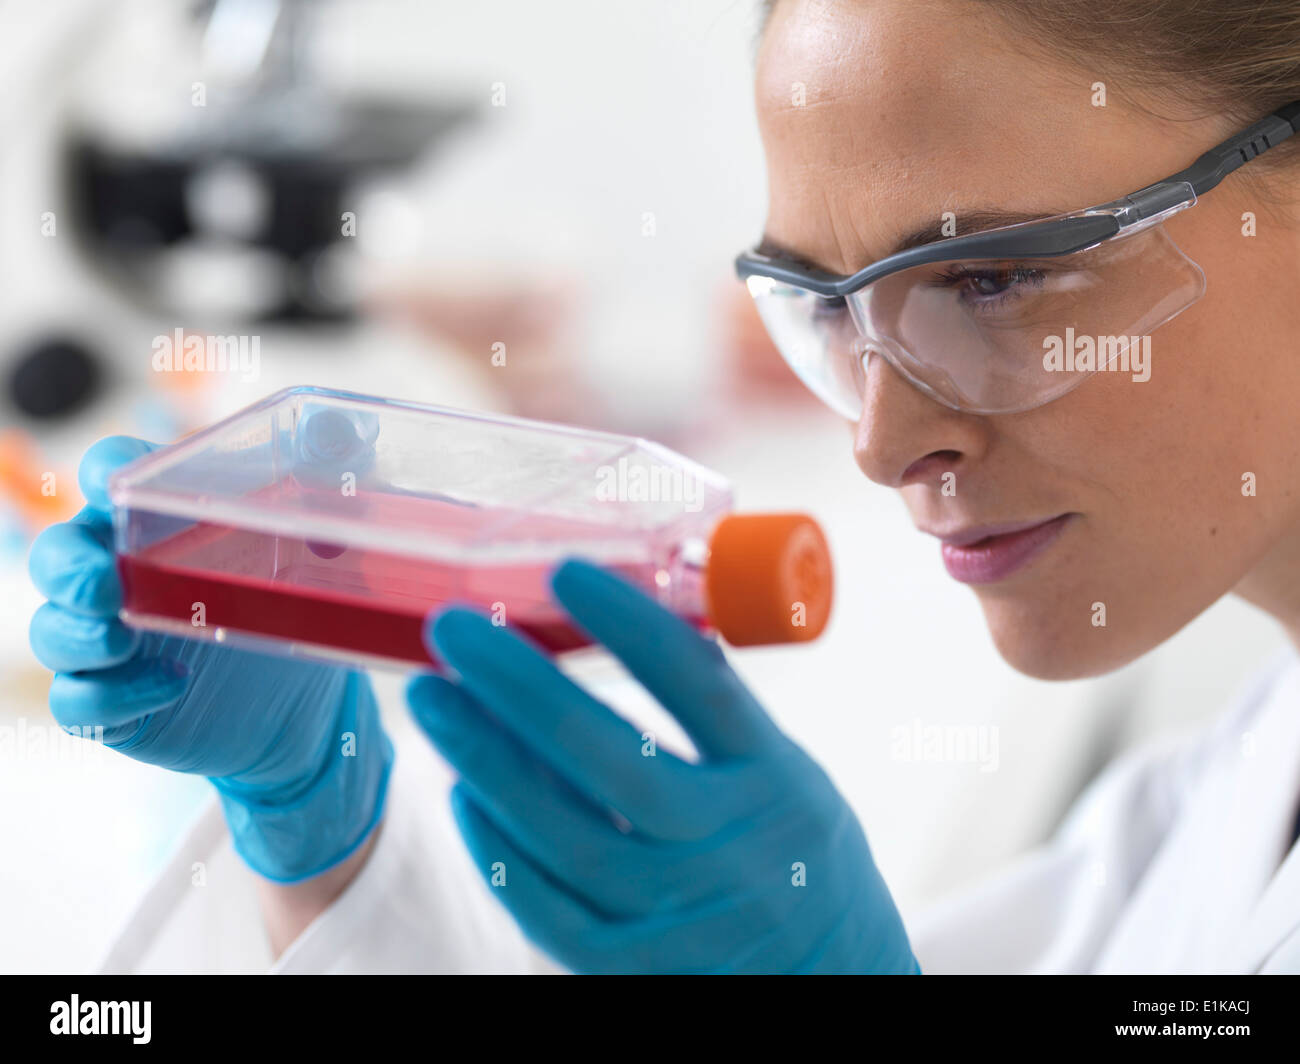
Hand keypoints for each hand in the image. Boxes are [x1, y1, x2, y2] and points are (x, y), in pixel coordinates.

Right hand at [28, 435, 392, 881]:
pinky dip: (113, 697)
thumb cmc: (296, 608)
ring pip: (54, 631)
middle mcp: (123, 576)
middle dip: (65, 564)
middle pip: (59, 555)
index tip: (107, 481)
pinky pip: (80, 703)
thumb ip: (324, 485)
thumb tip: (341, 429)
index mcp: (160, 523)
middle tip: (98, 583)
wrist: (309, 704)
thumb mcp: (321, 547)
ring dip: (74, 633)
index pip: (113, 478)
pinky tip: (171, 686)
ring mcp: (114, 642)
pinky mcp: (118, 705)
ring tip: (120, 638)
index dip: (102, 472)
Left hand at [407, 559, 917, 973]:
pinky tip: (464, 796)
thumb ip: (719, 712)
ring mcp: (683, 914)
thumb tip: (638, 621)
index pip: (700, 689)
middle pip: (615, 760)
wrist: (835, 977)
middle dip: (521, 688)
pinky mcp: (638, 967)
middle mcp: (731, 845)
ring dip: (488, 764)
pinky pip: (551, 912)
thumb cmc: (798, 853)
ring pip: (568, 838)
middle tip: (452, 630)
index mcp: (775, 778)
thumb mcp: (787, 771)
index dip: (632, 626)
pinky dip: (500, 852)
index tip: (564, 573)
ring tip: (434, 702)